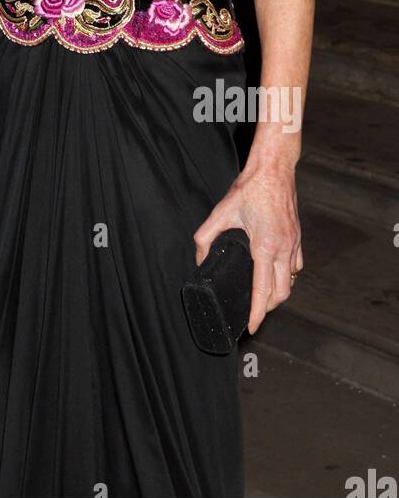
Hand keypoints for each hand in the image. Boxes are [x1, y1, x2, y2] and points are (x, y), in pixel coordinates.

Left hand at [193, 161, 302, 336]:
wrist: (274, 169)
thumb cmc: (250, 189)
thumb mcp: (221, 212)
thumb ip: (205, 237)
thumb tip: (199, 258)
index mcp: (265, 247)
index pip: (263, 290)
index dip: (257, 313)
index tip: (251, 328)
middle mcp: (284, 249)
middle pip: (281, 293)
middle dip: (267, 308)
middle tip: (253, 314)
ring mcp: (294, 244)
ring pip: (291, 282)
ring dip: (278, 294)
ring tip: (262, 299)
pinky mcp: (298, 238)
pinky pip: (296, 267)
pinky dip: (287, 278)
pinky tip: (276, 276)